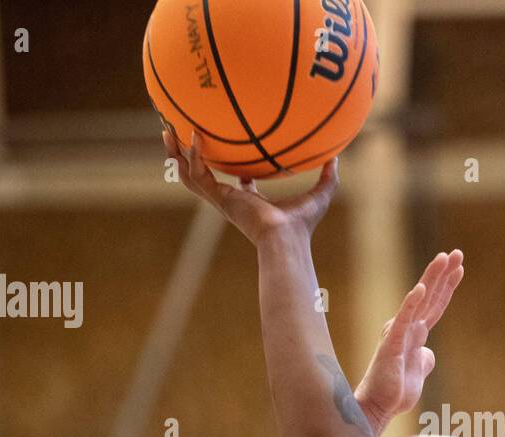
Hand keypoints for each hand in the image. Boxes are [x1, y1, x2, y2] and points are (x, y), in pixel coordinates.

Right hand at [163, 128, 338, 241]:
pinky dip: (191, 156)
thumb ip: (329, 176)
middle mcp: (232, 201)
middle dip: (191, 158)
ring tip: (167, 132)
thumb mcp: (320, 194)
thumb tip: (337, 156)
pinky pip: (197, 174)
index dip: (236, 171)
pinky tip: (192, 135)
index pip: (239, 185)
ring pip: (189, 175)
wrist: (286, 237)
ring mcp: (222, 200)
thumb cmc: (302, 224)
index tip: (234, 153)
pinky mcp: (218, 199)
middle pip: (205, 177)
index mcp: (252, 202)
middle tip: (183, 136)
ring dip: (176, 155)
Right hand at [354, 251, 463, 431]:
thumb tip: (428, 353)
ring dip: (432, 279)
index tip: (458, 267)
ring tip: (444, 259)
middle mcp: (407, 327)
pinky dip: (411, 303)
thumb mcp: (417, 371)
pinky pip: (403, 320)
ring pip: (419, 301)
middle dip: (443, 274)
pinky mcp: (392, 344)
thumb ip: (424, 359)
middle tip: (456, 253)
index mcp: (414, 332)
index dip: (447, 286)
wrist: (379, 407)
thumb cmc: (395, 390)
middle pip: (430, 296)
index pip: (435, 304)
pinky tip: (420, 288)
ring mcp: (399, 333)